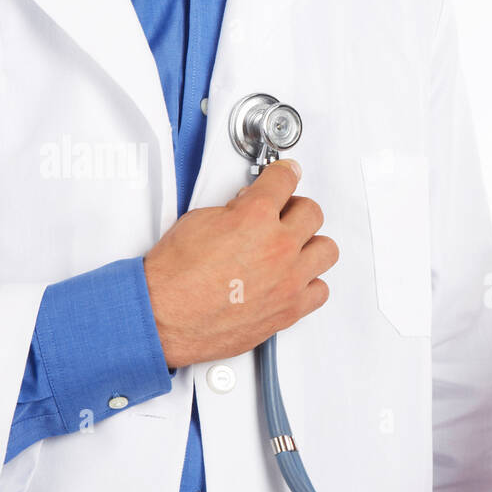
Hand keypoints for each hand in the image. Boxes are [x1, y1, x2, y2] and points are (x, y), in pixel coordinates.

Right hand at [142, 158, 338, 369]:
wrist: (165, 317)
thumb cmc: (174, 277)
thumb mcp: (199, 221)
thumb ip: (234, 211)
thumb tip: (246, 208)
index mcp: (255, 217)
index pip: (285, 180)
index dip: (284, 174)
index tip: (287, 175)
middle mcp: (278, 247)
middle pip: (312, 213)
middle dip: (295, 209)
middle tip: (284, 214)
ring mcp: (289, 279)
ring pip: (326, 250)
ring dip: (311, 245)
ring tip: (294, 248)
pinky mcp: (290, 309)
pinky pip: (320, 290)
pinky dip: (310, 283)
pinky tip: (295, 280)